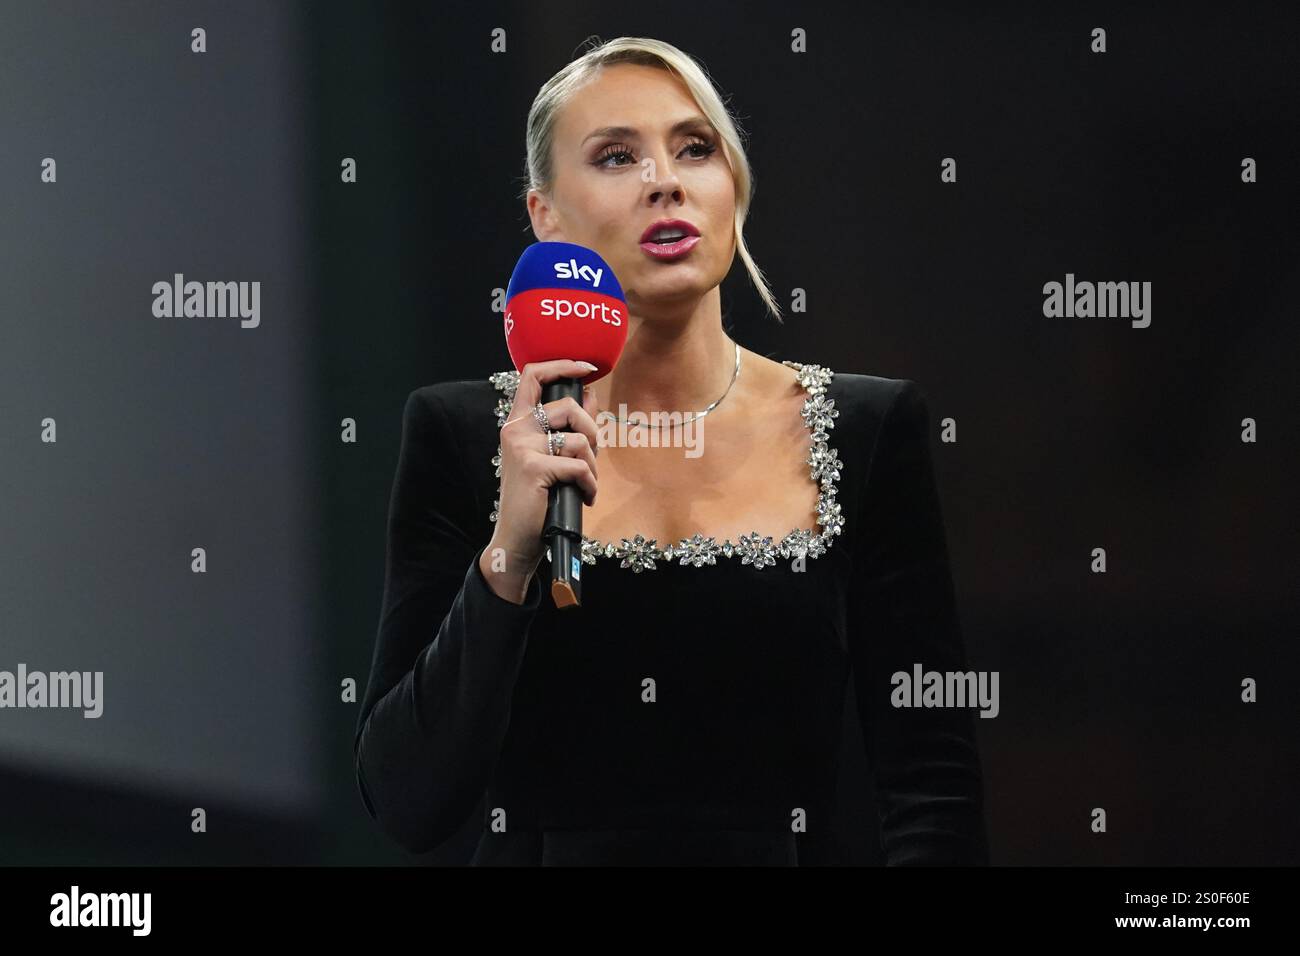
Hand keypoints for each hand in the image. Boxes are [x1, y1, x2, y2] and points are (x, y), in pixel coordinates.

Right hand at [481, 359, 601, 598]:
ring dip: (592, 465)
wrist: (516, 539)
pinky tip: (585, 497)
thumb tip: (590, 395)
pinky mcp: (534, 468)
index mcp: (518, 423)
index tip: (586, 369)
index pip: (533, 376)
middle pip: (569, 407)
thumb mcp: (550, 456)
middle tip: (590, 456)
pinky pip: (578, 466)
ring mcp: (522, 448)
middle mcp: (516, 430)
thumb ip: (568, 426)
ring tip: (585, 483)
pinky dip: (589, 484)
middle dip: (592, 431)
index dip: (562, 365)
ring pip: (578, 439)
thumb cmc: (536, 498)